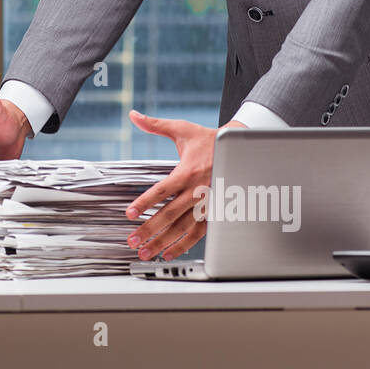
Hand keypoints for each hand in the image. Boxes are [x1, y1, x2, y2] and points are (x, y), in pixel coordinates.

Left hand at [124, 112, 246, 260]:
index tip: (129, 213)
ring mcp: (208, 203)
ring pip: (184, 228)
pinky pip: (200, 233)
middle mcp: (198, 190)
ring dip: (164, 242)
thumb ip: (156, 125)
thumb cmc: (208, 140)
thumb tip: (134, 115)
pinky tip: (169, 252)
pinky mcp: (215, 212)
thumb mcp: (182, 129)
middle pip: (170, 214)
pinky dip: (185, 245)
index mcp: (188, 171)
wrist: (240, 148)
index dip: (145, 202)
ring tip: (146, 252)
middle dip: (150, 229)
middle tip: (133, 241)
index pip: (162, 190)